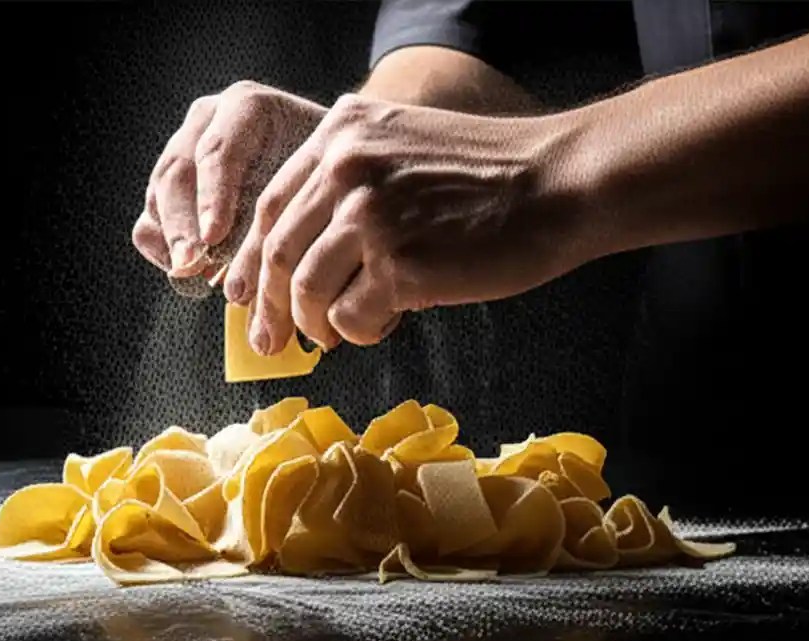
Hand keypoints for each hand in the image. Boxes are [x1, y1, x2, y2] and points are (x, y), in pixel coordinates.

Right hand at [131, 81, 326, 294]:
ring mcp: (184, 152)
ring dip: (170, 239)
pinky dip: (161, 248)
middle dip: (181, 223)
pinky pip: (150, 218)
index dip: (212, 195)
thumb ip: (293, 211)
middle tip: (191, 263)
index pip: (219, 149)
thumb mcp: (321, 181)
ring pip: (158, 195)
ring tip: (189, 273)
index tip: (213, 236)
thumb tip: (263, 268)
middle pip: (178, 171)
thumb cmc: (329, 172)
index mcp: (247, 108)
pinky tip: (186, 272)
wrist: (325, 165)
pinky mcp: (170, 188)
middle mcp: (208, 121)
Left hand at [224, 93, 585, 352]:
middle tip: (272, 341)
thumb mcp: (404, 148)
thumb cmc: (489, 177)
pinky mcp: (399, 265)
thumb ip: (349, 184)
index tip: (249, 297)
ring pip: (306, 290)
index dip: (253, 262)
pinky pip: (350, 317)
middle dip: (270, 307)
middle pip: (278, 252)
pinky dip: (358, 332)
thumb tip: (301, 258)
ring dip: (316, 325)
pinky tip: (383, 324)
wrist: (559, 184)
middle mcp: (346, 167)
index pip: (272, 207)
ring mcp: (370, 215)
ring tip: (334, 336)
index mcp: (342, 132)